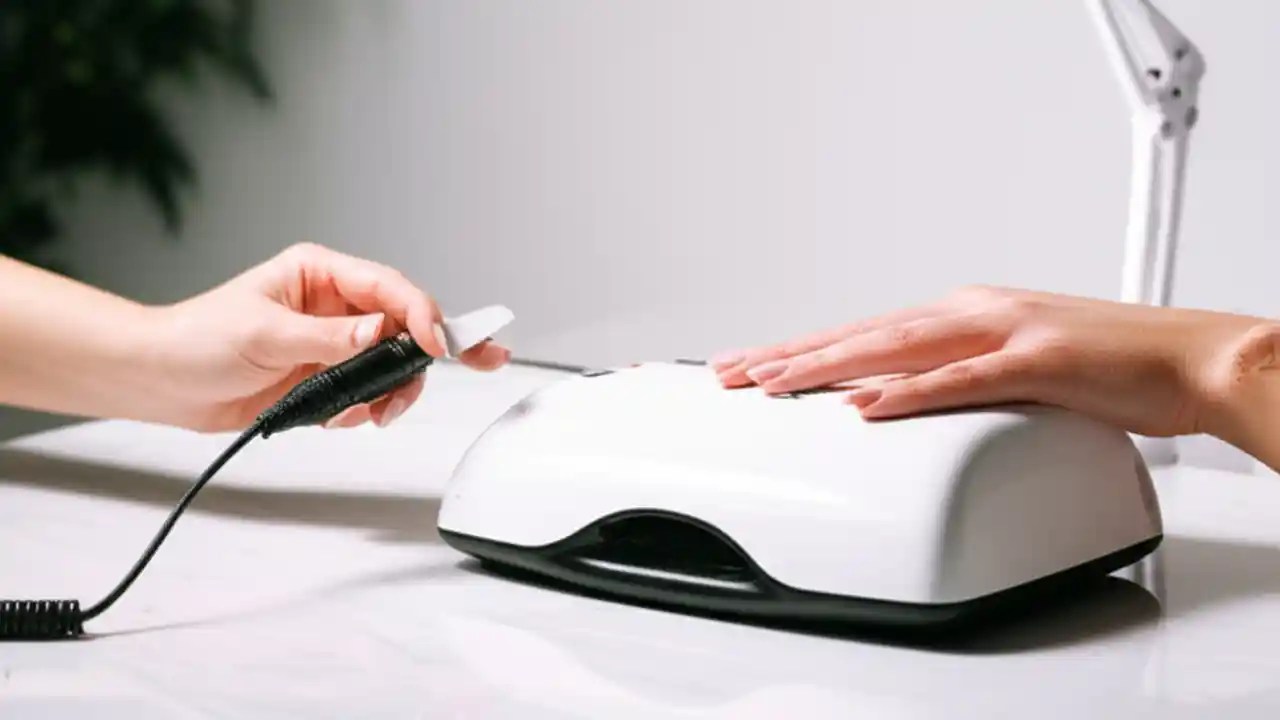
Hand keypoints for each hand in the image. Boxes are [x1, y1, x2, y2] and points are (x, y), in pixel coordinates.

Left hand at [145, 243, 509, 431]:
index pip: (389, 289)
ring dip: (395, 389)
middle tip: (479, 361)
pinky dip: (367, 408)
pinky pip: (369, 391)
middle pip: (405, 324)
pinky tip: (342, 415)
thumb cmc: (197, 340)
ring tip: (379, 412)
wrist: (163, 381)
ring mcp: (334, 343)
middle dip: (427, 352)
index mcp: (321, 274)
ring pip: (393, 362)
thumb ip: (328, 338)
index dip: (422, 315)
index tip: (437, 344)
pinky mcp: (327, 376)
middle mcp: (334, 305)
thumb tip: (378, 333)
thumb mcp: (264, 334)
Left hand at [710, 286, 1270, 438]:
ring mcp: (1003, 332)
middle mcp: (971, 313)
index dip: (800, 350)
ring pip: (896, 347)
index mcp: (960, 314)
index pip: (862, 333)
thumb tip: (892, 399)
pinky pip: (963, 379)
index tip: (749, 365)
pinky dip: (913, 392)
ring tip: (771, 383)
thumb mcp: (1009, 367)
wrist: (1188, 357)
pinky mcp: (1039, 361)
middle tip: (730, 373)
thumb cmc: (1103, 366)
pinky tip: (867, 405)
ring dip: (828, 366)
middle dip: (790, 356)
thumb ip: (950, 377)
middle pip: (861, 334)